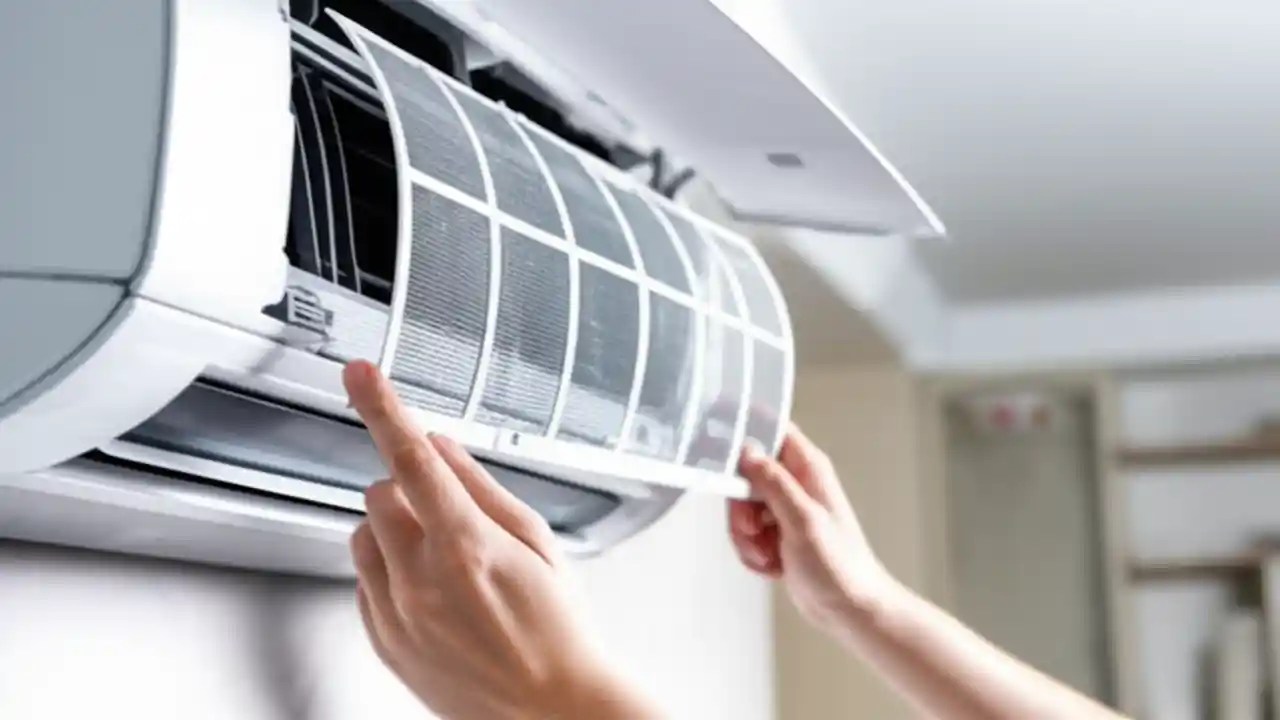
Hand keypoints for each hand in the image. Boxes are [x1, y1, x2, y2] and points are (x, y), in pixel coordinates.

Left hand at [343, 361, 658, 719]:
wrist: (553, 709)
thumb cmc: (559, 630)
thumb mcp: (539, 543)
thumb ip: (482, 486)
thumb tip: (441, 446)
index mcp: (466, 545)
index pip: (410, 458)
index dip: (382, 406)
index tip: (360, 374)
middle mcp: (421, 579)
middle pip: (380, 494)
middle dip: (411, 492)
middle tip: (456, 519)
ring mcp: (397, 614)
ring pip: (364, 536)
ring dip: (395, 532)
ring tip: (448, 563)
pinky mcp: (384, 642)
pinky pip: (364, 582)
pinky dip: (391, 574)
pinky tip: (438, 594)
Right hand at [728, 425, 896, 631]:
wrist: (849, 609)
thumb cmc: (839, 567)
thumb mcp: (803, 520)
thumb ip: (773, 482)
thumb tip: (746, 451)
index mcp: (808, 468)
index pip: (771, 429)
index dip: (744, 432)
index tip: (720, 449)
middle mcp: (796, 483)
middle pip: (745, 474)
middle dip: (741, 509)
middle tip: (755, 530)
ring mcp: (785, 508)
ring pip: (742, 507)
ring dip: (746, 536)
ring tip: (769, 554)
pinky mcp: (778, 532)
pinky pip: (747, 532)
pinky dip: (753, 551)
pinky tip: (773, 565)